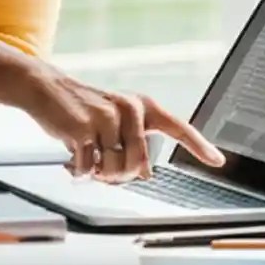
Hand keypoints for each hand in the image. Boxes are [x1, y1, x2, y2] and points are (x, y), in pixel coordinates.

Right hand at [18, 68, 224, 182]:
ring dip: (98, 173)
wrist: (46, 89)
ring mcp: (109, 117)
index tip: (217, 160)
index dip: (199, 146)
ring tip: (87, 157)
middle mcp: (131, 109)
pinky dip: (79, 170)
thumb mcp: (114, 123)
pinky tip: (72, 157)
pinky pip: (89, 168)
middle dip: (117, 175)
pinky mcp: (85, 127)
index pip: (178, 128)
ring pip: (114, 170)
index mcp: (142, 107)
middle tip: (100, 166)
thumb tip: (144, 174)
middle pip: (137, 165)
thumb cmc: (82, 110)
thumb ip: (133, 145)